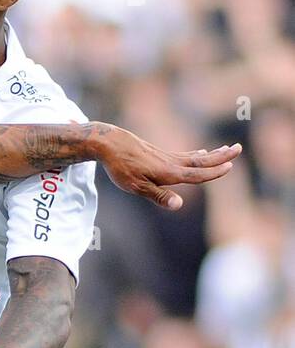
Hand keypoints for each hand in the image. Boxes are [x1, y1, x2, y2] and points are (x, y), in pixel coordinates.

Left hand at [93, 127, 239, 209]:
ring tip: (227, 149)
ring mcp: (165, 156)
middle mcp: (170, 163)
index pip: (196, 174)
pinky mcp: (158, 152)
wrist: (108, 142)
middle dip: (221, 156)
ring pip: (194, 156)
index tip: (231, 166)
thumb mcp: (136, 186)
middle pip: (201, 161)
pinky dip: (196, 154)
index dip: (214, 172)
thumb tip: (180, 205)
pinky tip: (201, 153)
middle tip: (239, 148)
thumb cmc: (120, 167)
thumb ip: (159, 196)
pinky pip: (183, 154)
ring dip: (212, 154)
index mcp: (168, 173)